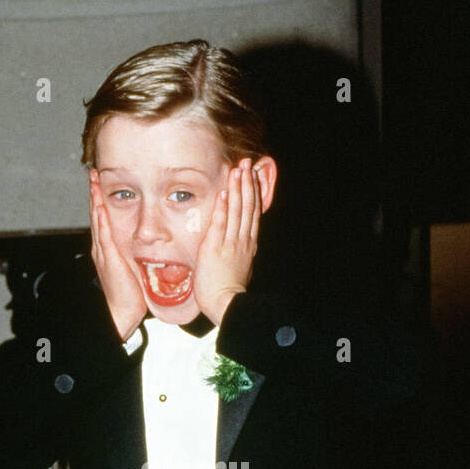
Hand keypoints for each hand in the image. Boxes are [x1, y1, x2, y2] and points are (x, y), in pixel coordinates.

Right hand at [89, 171, 146, 339]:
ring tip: (93, 183)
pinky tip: (100, 207)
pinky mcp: (108, 258)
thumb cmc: (129, 294)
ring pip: (98, 220)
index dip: (101, 200)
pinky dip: (101, 220)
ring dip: (95, 201)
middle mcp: (102, 248)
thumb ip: (135, 253)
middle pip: (97, 214)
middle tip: (93, 175)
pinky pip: (104, 235)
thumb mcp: (132, 267)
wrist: (121, 311)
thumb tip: (146, 244)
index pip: (103, 219)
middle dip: (95, 194)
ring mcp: (103, 252)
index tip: (101, 184)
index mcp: (108, 249)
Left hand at [193, 157, 264, 324]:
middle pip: (248, 207)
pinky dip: (224, 207)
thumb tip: (238, 248)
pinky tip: (225, 192)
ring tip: (238, 169)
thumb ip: (239, 255)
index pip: (252, 214)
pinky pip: (221, 223)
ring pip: (237, 211)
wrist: (227, 305)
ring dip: (237, 188)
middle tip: (246, 163)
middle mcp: (242, 241)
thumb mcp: (240, 269)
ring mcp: (231, 243)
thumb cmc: (228, 293)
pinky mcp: (217, 248)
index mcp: (248, 245)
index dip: (252, 193)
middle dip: (247, 183)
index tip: (252, 177)